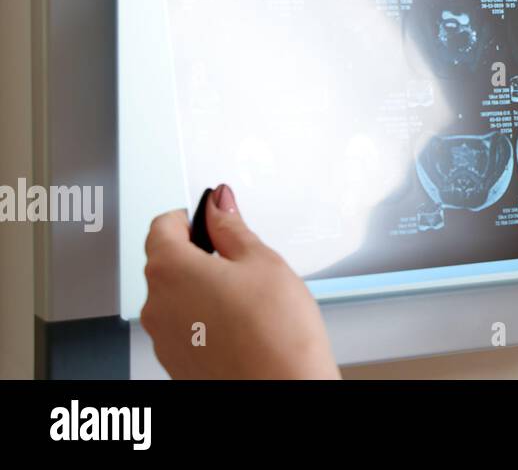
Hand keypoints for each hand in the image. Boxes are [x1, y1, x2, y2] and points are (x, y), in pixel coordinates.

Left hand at [141, 185, 340, 379]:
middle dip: (200, 255)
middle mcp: (156, 305)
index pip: (162, 225)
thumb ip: (232, 228)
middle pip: (167, 262)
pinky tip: (241, 325)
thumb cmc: (276, 333)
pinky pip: (184, 328)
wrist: (283, 389)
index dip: (192, 215)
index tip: (213, 216)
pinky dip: (205, 320)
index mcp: (170, 270)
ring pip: (177, 297)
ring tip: (247, 299)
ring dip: (203, 289)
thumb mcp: (262, 261)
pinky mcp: (176, 363)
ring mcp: (163, 338)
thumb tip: (220, 204)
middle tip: (241, 260)